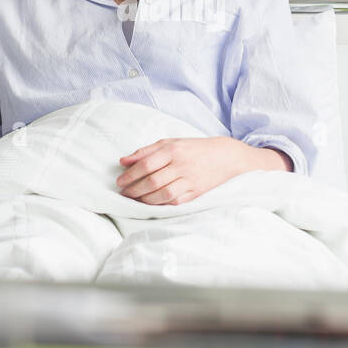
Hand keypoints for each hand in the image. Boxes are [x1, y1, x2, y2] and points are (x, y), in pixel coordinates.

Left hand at [116, 136, 287, 204]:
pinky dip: (160, 204)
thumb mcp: (172, 142)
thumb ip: (147, 151)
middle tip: (123, 193)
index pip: (146, 164)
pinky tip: (150, 204)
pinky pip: (174, 202)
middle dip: (134, 190)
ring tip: (134, 199)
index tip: (119, 181)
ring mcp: (190, 181)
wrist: (228, 157)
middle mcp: (182, 165)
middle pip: (152, 181)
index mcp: (174, 150)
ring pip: (162, 194)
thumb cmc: (195, 148)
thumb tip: (123, 161)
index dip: (130, 175)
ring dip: (144, 199)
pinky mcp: (196, 193)